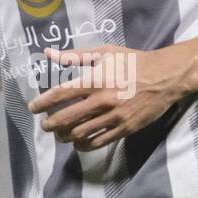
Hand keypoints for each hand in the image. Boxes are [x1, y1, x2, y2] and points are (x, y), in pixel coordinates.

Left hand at [27, 43, 186, 151]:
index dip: (42, 103)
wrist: (164, 77)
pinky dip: (83, 145)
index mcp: (95, 79)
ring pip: (80, 133)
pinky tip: (77, 142)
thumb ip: (74, 56)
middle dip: (50, 124)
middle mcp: (102, 100)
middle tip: (45, 125)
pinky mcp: (124, 129)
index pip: (60, 94)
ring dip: (64, 136)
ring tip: (59, 134)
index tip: (33, 108)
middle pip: (66, 118)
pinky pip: (98, 142)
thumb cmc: (132, 61)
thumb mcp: (104, 52)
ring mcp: (114, 117)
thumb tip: (48, 53)